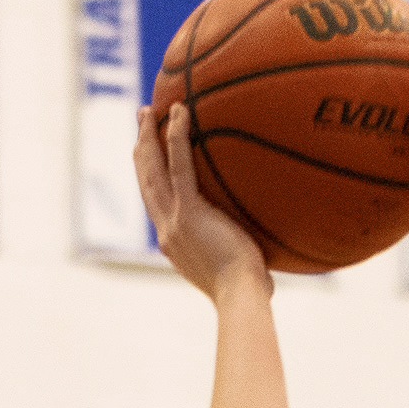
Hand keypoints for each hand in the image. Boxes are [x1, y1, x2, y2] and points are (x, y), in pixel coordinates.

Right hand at [134, 103, 269, 300]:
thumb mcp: (238, 270)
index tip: (149, 156)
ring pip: (153, 169)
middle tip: (142, 120)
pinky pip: (179, 167)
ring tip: (150, 109)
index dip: (150, 176)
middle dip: (141, 148)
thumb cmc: (249, 293)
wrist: (241, 299)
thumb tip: (266, 259)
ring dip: (149, 136)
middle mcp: (166, 230)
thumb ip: (241, 255)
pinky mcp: (188, 213)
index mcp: (173, 242)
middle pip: (146, 180)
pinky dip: (177, 138)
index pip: (156, 203)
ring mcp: (173, 220)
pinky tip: (181, 113)